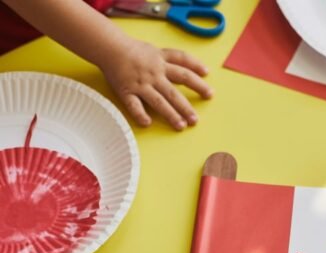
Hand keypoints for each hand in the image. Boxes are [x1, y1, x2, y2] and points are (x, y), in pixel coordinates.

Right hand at [98, 39, 212, 130]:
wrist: (108, 45)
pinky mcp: (127, 90)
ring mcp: (141, 83)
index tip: (209, 88)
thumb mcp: (155, 50)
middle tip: (196, 120)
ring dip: (171, 114)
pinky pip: (134, 104)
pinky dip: (140, 113)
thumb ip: (171, 59)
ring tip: (181, 126)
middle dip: (187, 106)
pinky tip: (147, 123)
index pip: (183, 68)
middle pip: (174, 91)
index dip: (197, 76)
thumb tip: (194, 68)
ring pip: (159, 100)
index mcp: (162, 62)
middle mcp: (154, 74)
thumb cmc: (132, 50)